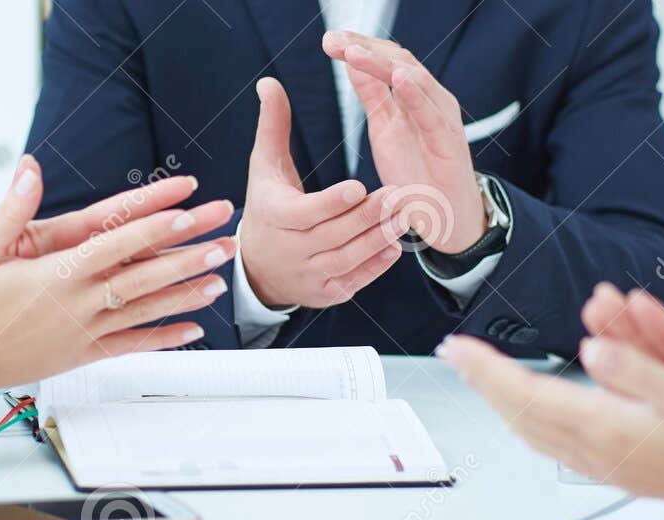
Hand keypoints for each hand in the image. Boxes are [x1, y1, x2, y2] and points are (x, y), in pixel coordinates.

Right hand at [0, 155, 233, 388]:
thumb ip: (12, 209)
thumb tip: (29, 169)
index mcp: (58, 271)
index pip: (117, 243)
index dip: (156, 228)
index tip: (187, 213)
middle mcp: (79, 301)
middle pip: (144, 274)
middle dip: (188, 256)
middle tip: (224, 243)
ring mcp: (85, 329)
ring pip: (145, 310)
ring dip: (186, 294)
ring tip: (219, 281)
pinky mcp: (84, 352)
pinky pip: (132, 344)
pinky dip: (165, 338)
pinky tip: (194, 330)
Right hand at [239, 77, 404, 307]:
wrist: (258, 265)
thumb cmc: (268, 205)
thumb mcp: (265, 166)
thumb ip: (273, 125)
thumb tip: (269, 82)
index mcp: (274, 217)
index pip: (306, 213)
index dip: (333, 203)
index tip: (359, 187)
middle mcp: (290, 251)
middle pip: (334, 235)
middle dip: (368, 216)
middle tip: (400, 194)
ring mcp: (308, 276)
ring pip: (348, 259)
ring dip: (379, 238)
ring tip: (406, 214)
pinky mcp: (325, 294)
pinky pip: (355, 280)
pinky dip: (376, 265)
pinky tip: (396, 244)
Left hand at [324, 30, 485, 253]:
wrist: (447, 217)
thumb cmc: (418, 173)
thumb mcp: (386, 128)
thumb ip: (374, 95)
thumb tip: (352, 62)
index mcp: (416, 95)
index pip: (388, 58)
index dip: (359, 46)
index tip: (328, 40)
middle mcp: (432, 99)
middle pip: (400, 61)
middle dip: (365, 48)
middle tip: (333, 40)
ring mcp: (443, 119)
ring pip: (415, 80)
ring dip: (383, 64)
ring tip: (354, 52)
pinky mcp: (449, 144)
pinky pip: (432, 115)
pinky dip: (416, 94)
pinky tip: (397, 78)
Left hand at [440, 334, 663, 519]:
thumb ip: (638, 367)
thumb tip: (593, 348)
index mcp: (609, 429)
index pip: (527, 394)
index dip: (487, 369)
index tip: (457, 347)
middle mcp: (596, 450)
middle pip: (518, 413)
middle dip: (482, 381)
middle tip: (454, 355)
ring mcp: (602, 462)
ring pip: (532, 430)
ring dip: (501, 400)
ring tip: (478, 375)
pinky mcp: (614, 467)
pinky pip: (553, 444)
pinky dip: (529, 421)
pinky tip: (524, 414)